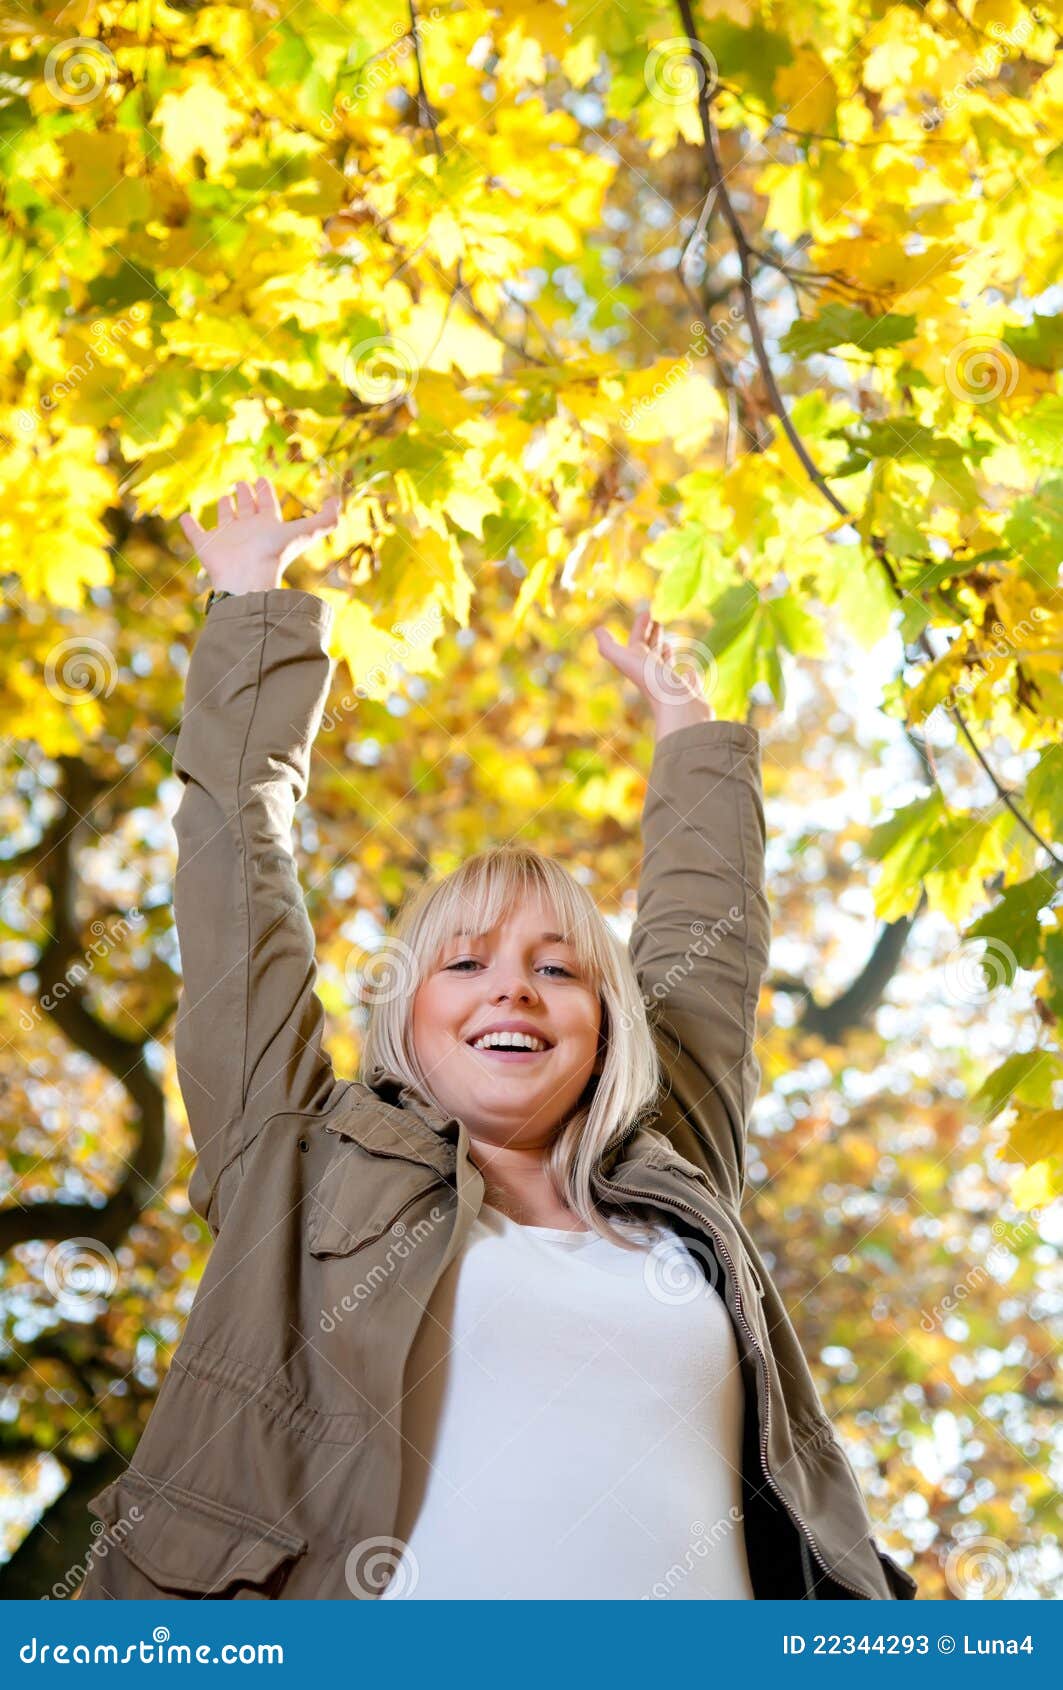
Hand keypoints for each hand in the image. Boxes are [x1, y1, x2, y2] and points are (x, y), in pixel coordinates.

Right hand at [179, 478, 341, 595]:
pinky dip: (190, 525)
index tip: (262, 479)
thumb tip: (340, 501)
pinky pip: (196, 533)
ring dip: (223, 508)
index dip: (265, 491)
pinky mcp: (207, 547)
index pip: (267, 504)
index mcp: (268, 526)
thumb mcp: (304, 532)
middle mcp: (248, 531)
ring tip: (223, 498)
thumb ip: (325, 519)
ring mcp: (227, 539)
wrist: (247, 579)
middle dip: (245, 495)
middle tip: (241, 482)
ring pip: (225, 518)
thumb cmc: (274, 554)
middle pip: (247, 509)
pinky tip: (185, 516)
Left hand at [594, 606, 714, 739]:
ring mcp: (670, 683)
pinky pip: (686, 679)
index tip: (649, 611)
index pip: (636, 641)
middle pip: (649, 651)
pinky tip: (689, 668)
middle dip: (652, 635)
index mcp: (638, 664)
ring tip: (668, 641)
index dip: (640, 626)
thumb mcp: (626, 659)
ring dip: (664, 651)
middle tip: (659, 619)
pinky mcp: (687, 691)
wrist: (679, 708)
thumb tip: (596, 631)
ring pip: (664, 665)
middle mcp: (652, 674)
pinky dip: (686, 670)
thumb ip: (608, 647)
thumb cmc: (653, 681)